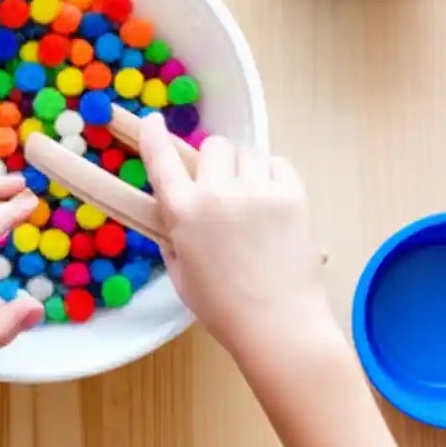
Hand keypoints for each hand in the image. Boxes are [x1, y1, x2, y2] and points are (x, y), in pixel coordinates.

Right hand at [137, 113, 329, 354]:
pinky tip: (271, 200)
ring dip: (244, 169)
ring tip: (251, 198)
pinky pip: (278, 164)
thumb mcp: (180, 272)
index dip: (154, 136)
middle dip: (215, 162)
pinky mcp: (292, 195)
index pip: (161, 159)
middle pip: (213, 147)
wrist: (277, 324)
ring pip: (247, 153)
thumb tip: (177, 213)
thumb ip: (174, 235)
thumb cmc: (222, 307)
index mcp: (184, 212)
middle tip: (222, 186)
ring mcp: (257, 191)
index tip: (153, 122)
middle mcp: (217, 193)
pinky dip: (273, 176)